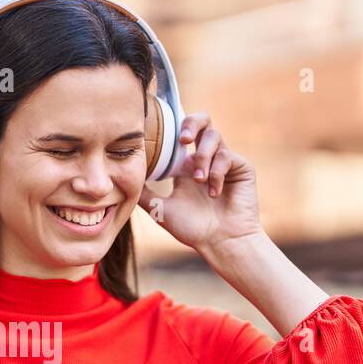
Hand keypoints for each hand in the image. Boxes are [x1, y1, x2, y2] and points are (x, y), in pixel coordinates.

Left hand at [137, 112, 262, 250]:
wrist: (220, 243)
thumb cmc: (193, 229)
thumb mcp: (159, 208)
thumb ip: (143, 192)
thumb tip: (121, 178)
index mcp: (187, 166)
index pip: (181, 134)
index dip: (172, 126)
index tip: (159, 128)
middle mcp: (206, 159)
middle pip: (203, 120)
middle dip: (191, 123)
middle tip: (182, 140)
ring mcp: (225, 162)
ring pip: (214, 136)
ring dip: (202, 157)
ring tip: (198, 180)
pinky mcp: (242, 167)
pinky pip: (227, 155)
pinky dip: (217, 172)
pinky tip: (214, 192)